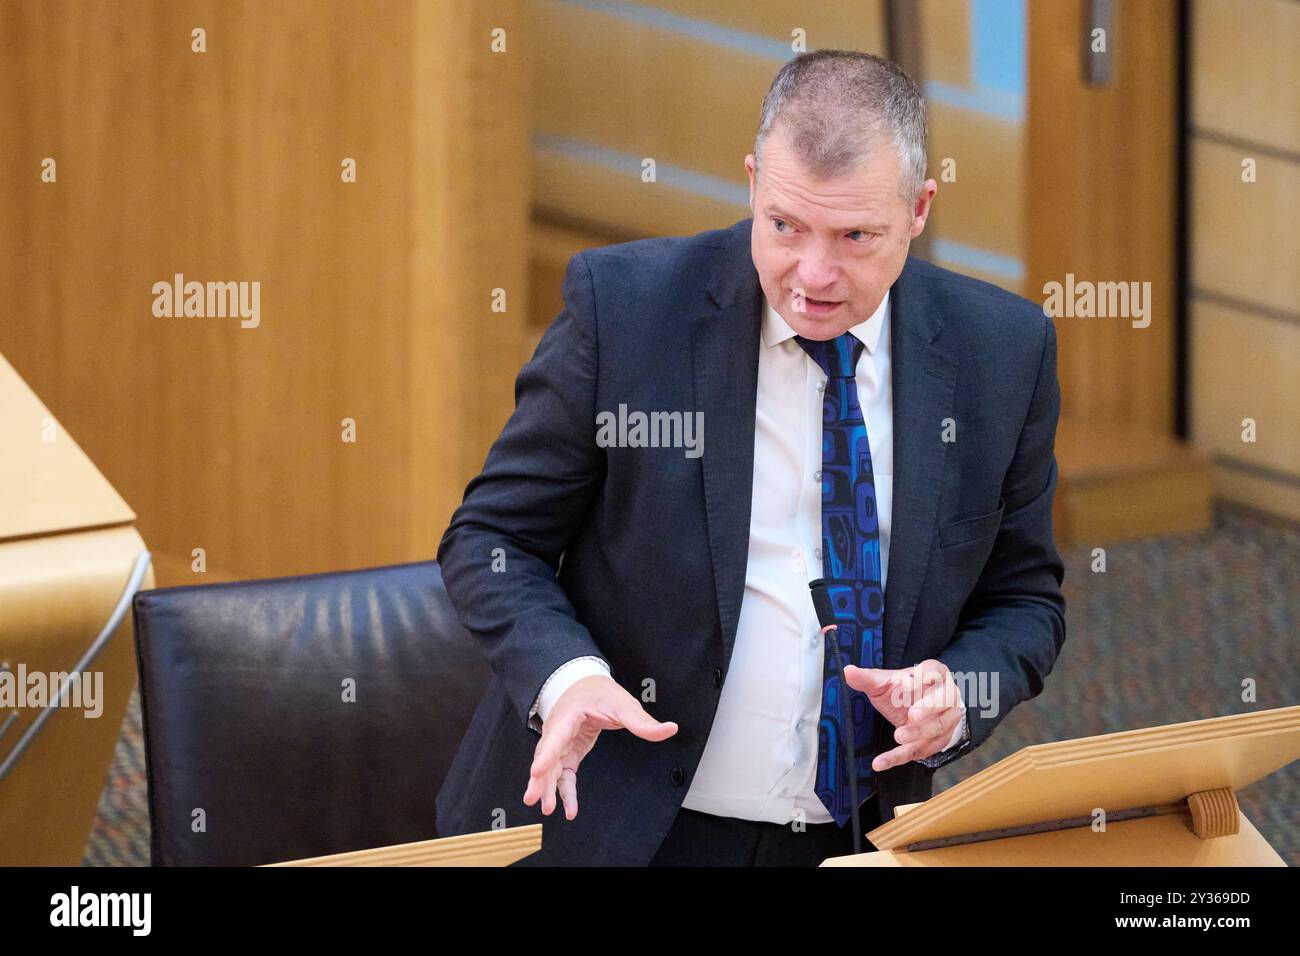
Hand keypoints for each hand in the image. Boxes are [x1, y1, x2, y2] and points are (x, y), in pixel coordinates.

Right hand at [522, 674, 677, 819]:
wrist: (585, 685)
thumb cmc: (599, 692)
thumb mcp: (623, 703)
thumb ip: (643, 721)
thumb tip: (670, 729)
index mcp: (568, 715)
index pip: (555, 736)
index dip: (545, 754)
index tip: (537, 770)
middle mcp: (557, 730)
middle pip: (545, 756)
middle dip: (539, 778)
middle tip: (533, 798)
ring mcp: (559, 743)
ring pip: (549, 769)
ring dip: (546, 789)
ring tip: (546, 810)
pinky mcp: (566, 753)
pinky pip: (562, 774)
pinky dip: (563, 791)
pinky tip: (569, 808)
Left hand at [843, 659, 962, 770]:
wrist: (918, 711)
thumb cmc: (904, 692)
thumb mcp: (886, 683)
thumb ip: (868, 678)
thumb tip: (848, 671)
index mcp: (935, 674)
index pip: (934, 671)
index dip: (922, 677)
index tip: (906, 683)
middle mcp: (946, 696)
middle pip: (943, 700)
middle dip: (928, 707)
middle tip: (912, 714)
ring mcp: (946, 720)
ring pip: (936, 728)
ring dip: (918, 733)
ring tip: (899, 736)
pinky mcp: (938, 741)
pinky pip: (920, 750)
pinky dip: (899, 757)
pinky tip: (881, 762)